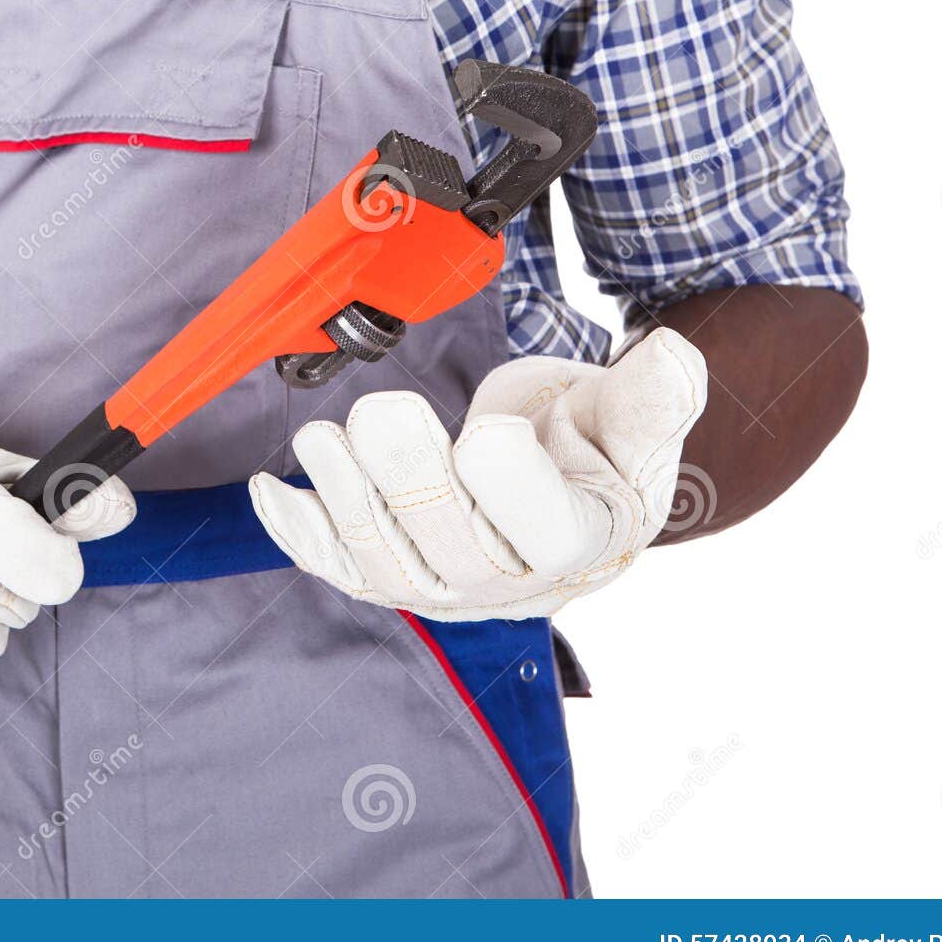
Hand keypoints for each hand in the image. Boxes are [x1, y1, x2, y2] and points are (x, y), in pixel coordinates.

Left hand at [249, 330, 706, 619]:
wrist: (559, 491)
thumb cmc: (598, 453)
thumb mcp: (636, 423)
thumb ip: (652, 397)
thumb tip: (672, 356)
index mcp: (580, 543)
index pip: (541, 528)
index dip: (508, 481)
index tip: (489, 430)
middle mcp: (505, 582)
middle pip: (448, 547)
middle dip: (405, 477)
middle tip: (381, 411)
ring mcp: (440, 586)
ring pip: (381, 561)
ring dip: (340, 497)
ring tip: (321, 437)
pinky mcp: (388, 576)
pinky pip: (336, 565)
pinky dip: (296, 530)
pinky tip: (269, 491)